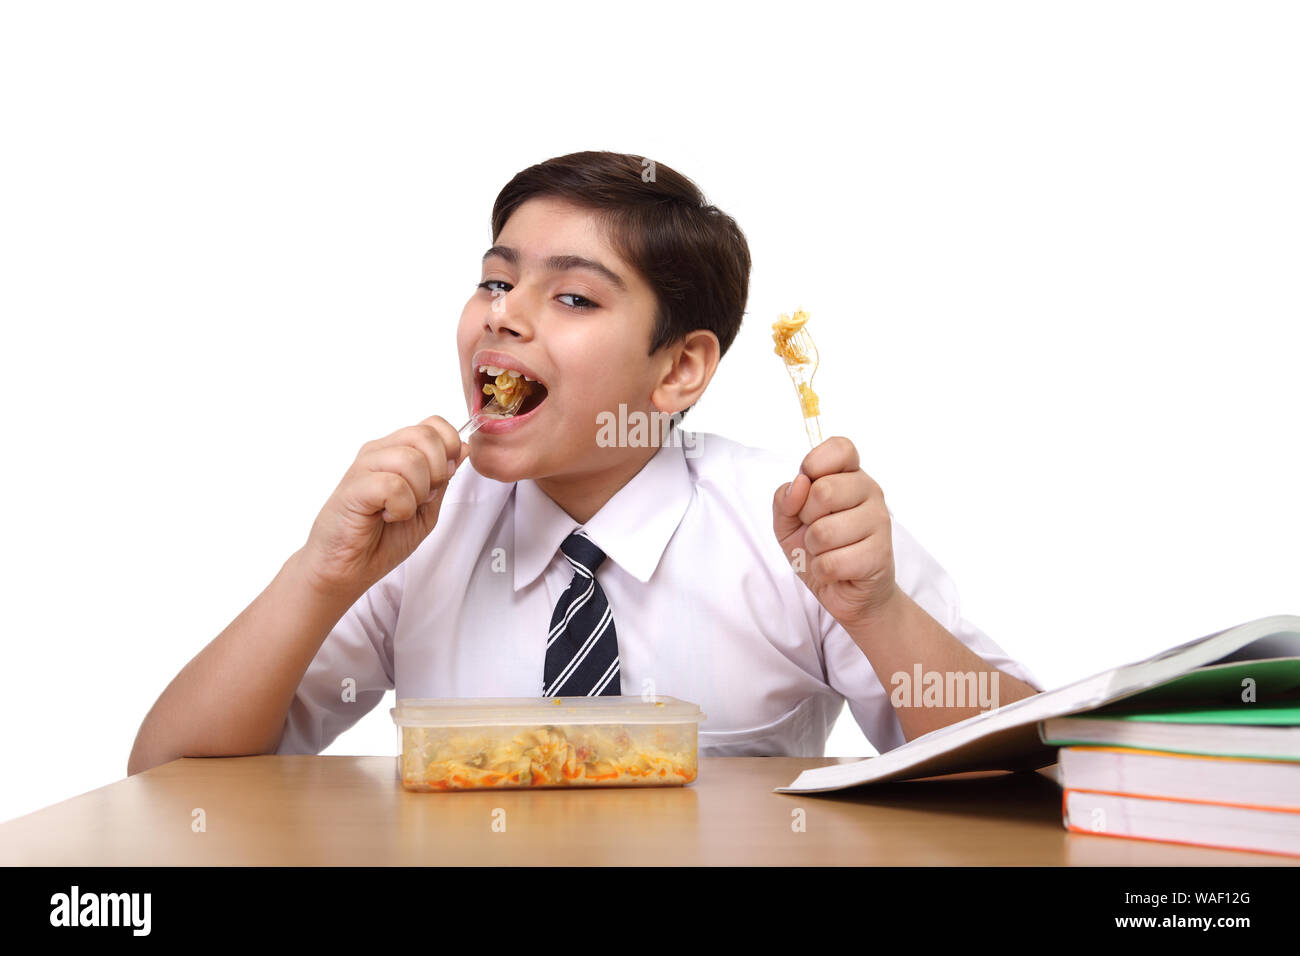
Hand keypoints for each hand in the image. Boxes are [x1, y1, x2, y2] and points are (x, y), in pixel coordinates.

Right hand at [300, 414, 467, 599]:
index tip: (443, 478)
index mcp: (397, 452)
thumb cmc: (381, 539)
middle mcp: (380, 452)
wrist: (345, 568)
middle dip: (438, 471)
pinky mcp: (354, 488)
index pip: (433, 425)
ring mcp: (364, 467)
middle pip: (425, 435)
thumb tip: (463, 448)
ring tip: (401, 510)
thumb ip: (444, 479)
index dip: (449, 448)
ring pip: (411, 459)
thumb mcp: (427, 509)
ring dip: (418, 494)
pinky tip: (388, 516)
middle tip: (421, 498)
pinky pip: (393, 485)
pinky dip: (401, 507)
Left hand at [772, 435, 899, 629]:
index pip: (841, 447)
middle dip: (805, 518)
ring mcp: (879, 522)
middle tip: (816, 530)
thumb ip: (785, 499)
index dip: (815, 464)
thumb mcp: (789, 522)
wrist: (847, 592)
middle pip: (823, 491)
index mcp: (850, 475)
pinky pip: (832, 562)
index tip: (808, 485)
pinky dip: (823, 571)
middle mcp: (871, 492)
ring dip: (813, 549)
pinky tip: (836, 570)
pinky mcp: (880, 555)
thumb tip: (798, 484)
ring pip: (824, 532)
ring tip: (827, 552)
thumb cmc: (820, 549)